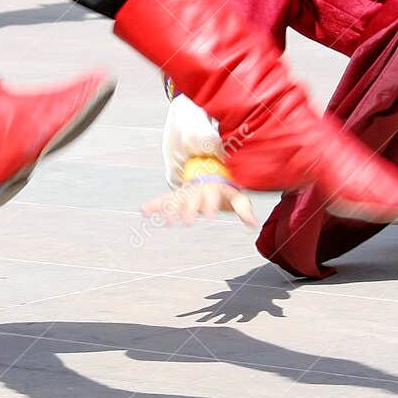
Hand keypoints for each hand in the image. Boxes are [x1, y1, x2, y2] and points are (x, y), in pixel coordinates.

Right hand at [141, 179, 257, 227]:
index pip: (211, 197)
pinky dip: (154, 205)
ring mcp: (186, 191)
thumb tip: (254, 225)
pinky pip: (164, 199)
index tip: (210, 217)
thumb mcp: (238, 197)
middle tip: (186, 222)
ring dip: (170, 210)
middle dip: (188, 210)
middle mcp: (197, 189)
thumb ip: (244, 210)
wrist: (213, 172)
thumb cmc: (228, 189)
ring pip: (177, 200)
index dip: (211, 206)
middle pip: (192, 199)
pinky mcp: (177, 195)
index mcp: (213, 188)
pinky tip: (143, 212)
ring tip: (166, 221)